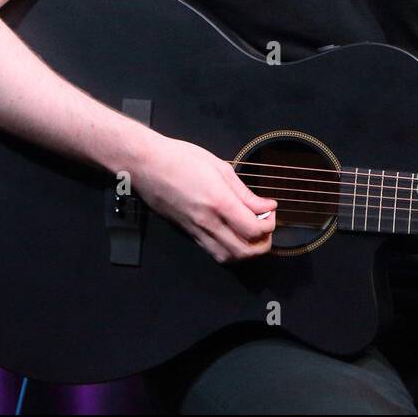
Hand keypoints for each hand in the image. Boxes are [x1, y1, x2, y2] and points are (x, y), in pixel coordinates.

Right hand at [132, 134, 276, 262]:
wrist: (146, 165)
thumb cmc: (182, 158)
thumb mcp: (220, 168)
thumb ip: (245, 192)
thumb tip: (267, 206)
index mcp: (219, 202)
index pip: (253, 230)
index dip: (270, 224)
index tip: (271, 210)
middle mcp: (208, 222)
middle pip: (244, 251)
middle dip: (263, 243)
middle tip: (266, 225)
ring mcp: (196, 231)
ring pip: (229, 258)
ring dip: (247, 252)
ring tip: (252, 233)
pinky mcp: (188, 234)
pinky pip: (213, 252)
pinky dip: (230, 251)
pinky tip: (234, 235)